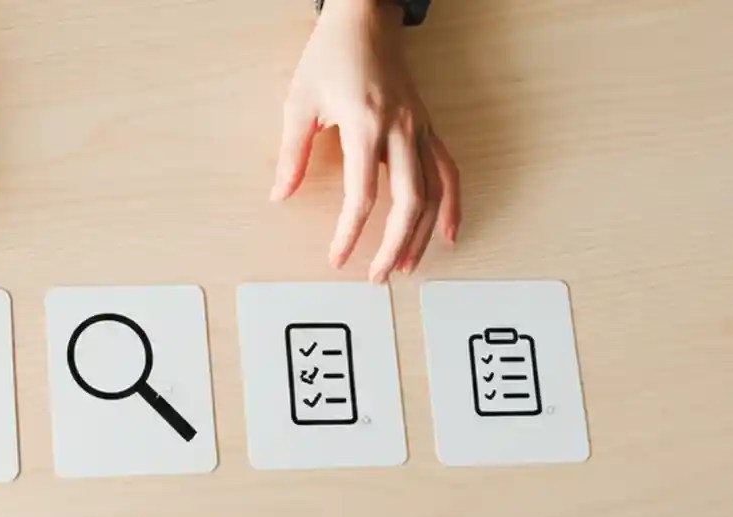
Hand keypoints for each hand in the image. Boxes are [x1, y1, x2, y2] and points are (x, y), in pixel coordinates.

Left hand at [271, 0, 459, 281]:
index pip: (363, 195)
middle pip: (408, 202)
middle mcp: (401, 130)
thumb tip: (281, 196)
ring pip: (433, 191)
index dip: (350, 233)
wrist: (365, 16)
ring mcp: (420, 129)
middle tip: (376, 275)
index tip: (337, 258)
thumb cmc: (331, 54)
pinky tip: (448, 232)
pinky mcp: (428, 127)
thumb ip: (293, 154)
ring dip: (423, 233)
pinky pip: (448, 170)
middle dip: (393, 245)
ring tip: (405, 265)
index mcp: (366, 125)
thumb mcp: (300, 102)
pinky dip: (452, 204)